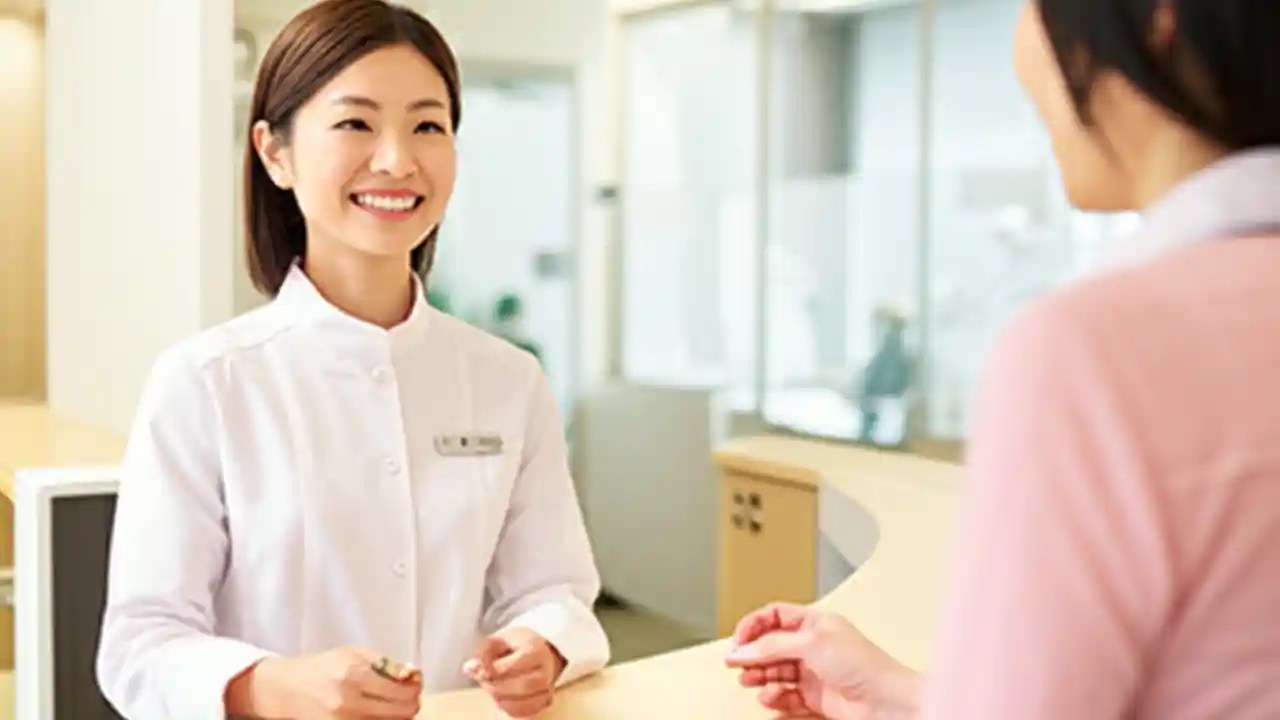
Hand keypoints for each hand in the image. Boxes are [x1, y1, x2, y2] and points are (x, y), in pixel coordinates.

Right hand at [226, 646, 421, 718]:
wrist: (285, 689)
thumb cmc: (321, 668)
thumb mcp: (354, 653)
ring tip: (391, 705)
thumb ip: (386, 663)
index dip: (415, 689)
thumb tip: (412, 673)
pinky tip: (377, 713)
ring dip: (397, 716)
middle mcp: (349, 702)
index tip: (414, 684)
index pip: (402, 692)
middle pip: (401, 713)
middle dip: (410, 704)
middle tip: (407, 696)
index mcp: (355, 676)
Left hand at [464, 628, 566, 717]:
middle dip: (495, 685)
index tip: (479, 670)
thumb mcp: (499, 639)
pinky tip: (501, 695)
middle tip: (484, 678)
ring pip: (519, 703)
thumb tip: (470, 668)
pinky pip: (521, 713)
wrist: (539, 651)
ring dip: (499, 697)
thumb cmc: (517, 645)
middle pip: (519, 687)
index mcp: (536, 650)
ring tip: (492, 685)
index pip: (512, 666)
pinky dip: (506, 706)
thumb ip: (483, 651)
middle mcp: (546, 672)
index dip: (492, 671)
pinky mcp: (542, 703)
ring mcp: (546, 689)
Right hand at [725, 603, 919, 719]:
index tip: (738, 639)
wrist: (884, 701)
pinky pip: (786, 694)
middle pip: (771, 645)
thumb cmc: (863, 664)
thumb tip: (744, 648)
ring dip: (759, 676)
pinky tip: (770, 697)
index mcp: (814, 622)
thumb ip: (773, 645)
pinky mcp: (815, 696)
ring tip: (749, 681)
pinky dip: (774, 696)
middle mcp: (812, 645)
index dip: (754, 625)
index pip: (775, 616)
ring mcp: (813, 671)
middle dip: (751, 653)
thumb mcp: (811, 643)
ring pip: (775, 671)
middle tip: (735, 663)